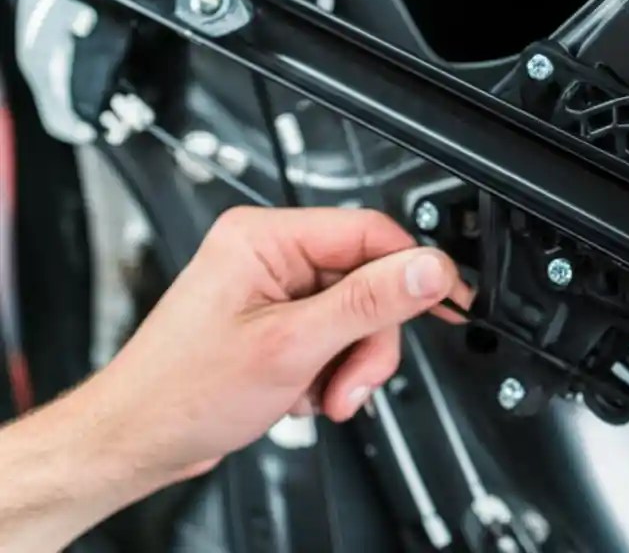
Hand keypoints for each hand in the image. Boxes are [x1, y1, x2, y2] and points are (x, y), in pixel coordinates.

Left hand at [79, 207, 469, 482]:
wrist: (137, 441)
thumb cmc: (182, 391)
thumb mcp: (292, 345)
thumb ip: (369, 303)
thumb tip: (428, 269)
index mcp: (265, 236)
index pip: (370, 232)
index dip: (414, 270)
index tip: (447, 301)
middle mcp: (269, 254)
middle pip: (369, 281)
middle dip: (369, 341)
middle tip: (354, 380)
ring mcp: (273, 289)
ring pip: (356, 315)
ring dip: (351, 365)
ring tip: (325, 396)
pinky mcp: (276, 320)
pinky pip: (334, 335)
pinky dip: (331, 371)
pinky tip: (305, 392)